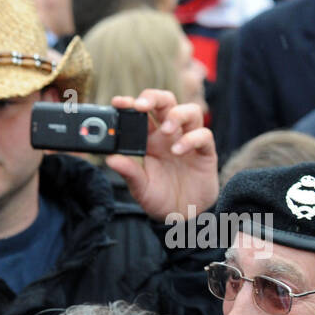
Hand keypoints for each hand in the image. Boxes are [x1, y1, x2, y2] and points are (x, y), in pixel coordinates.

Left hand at [106, 88, 218, 222]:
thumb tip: (109, 158)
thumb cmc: (159, 198)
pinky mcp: (205, 152)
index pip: (143, 114)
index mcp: (150, 140)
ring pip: (190, 112)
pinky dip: (191, 139)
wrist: (182, 217)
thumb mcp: (139, 187)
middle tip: (142, 106)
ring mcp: (189, 141)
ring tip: (165, 130)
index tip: (118, 102)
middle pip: (166, 103)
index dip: (132, 104)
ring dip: (176, 115)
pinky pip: (203, 136)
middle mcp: (170, 136)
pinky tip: (178, 150)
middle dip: (154, 98)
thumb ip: (128, 171)